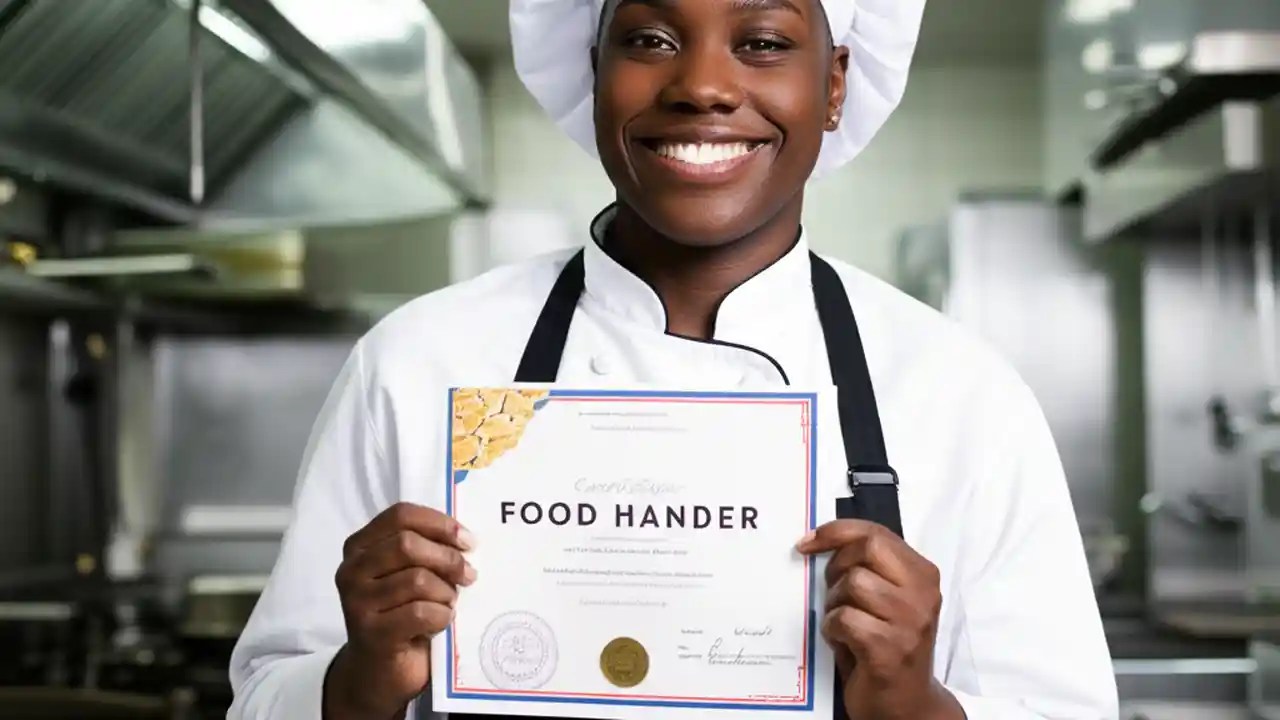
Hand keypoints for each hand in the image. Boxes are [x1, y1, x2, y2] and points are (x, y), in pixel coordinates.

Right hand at [324, 503, 476, 719]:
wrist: (378, 672)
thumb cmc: (400, 615)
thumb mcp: (407, 575)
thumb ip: (424, 550)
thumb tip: (464, 539)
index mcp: (360, 547)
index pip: (401, 516)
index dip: (439, 523)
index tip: (467, 540)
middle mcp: (351, 571)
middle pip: (408, 545)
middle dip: (448, 558)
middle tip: (469, 575)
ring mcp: (357, 603)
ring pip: (418, 579)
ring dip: (446, 593)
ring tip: (448, 603)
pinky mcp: (372, 633)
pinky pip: (421, 612)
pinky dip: (441, 616)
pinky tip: (440, 623)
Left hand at [795, 521, 963, 719]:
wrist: (907, 703)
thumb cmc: (888, 646)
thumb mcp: (887, 599)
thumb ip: (870, 568)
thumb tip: (822, 542)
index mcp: (922, 575)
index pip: (876, 534)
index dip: (836, 532)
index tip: (808, 542)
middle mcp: (922, 594)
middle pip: (864, 551)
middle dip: (837, 568)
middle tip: (835, 594)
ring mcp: (909, 622)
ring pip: (852, 583)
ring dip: (835, 603)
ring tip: (844, 624)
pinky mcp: (889, 649)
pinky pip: (843, 619)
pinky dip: (833, 629)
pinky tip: (843, 642)